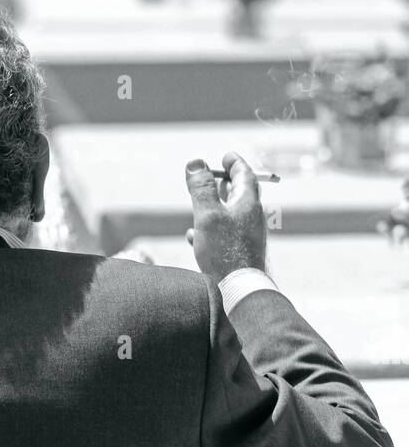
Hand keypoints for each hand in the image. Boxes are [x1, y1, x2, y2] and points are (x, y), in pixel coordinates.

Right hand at [184, 151, 266, 283]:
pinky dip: (212, 229)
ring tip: (202, 205)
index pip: (245, 174)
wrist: (239, 290)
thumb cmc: (225, 251)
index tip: (226, 156)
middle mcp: (251, 217)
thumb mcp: (208, 215)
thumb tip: (195, 163)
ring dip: (217, 207)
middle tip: (215, 176)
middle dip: (226, 184)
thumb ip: (201, 188)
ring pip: (232, 214)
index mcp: (248, 203)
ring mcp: (247, 236)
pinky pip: (226, 235)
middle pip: (241, 194)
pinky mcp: (240, 252)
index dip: (234, 163)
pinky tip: (195, 238)